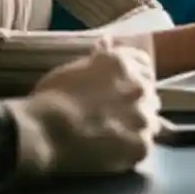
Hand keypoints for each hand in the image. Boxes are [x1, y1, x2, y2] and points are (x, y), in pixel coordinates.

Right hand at [11, 45, 159, 178]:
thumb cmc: (50, 99)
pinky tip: (112, 152)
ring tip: (111, 137)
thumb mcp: (72, 70)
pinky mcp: (141, 145)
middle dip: (135, 103)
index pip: (144, 64)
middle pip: (148, 94)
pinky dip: (130, 150)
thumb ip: (97, 59)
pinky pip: (142, 147)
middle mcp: (140, 87)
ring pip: (150, 122)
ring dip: (135, 127)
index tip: (120, 89)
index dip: (133, 76)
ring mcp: (143, 117)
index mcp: (123, 64)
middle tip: (112, 115)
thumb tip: (108, 41)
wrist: (44, 132)